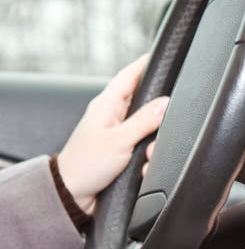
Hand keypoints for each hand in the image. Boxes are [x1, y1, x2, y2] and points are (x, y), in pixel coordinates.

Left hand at [57, 55, 169, 214]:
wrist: (74, 194)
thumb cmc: (87, 165)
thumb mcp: (119, 141)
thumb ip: (144, 121)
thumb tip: (166, 103)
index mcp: (107, 105)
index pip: (129, 76)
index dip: (145, 64)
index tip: (161, 54)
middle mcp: (113, 116)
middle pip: (146, 103)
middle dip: (158, 119)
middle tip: (160, 132)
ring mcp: (118, 133)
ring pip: (149, 129)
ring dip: (152, 145)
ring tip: (144, 159)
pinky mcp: (122, 149)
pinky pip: (145, 147)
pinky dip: (147, 158)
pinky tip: (142, 168)